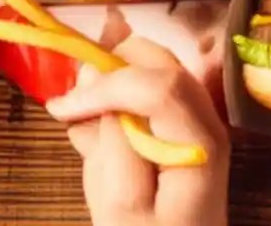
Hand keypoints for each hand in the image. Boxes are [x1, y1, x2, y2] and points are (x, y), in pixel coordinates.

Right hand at [47, 37, 229, 225]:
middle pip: (162, 64)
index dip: (108, 85)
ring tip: (80, 108)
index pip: (161, 87)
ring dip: (114, 76)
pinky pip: (152, 85)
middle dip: (110, 67)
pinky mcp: (185, 121)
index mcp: (199, 144)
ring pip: (156, 66)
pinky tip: (97, 120)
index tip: (63, 106)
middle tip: (71, 97)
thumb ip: (112, 145)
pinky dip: (121, 89)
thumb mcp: (120, 207)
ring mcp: (201, 117)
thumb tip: (96, 88)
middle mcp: (208, 120)